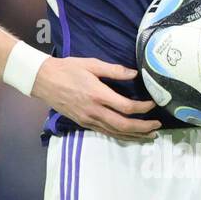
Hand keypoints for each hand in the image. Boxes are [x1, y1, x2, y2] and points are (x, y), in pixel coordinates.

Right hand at [34, 57, 161, 138]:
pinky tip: (130, 135)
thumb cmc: (67, 69)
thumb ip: (114, 70)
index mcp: (97, 94)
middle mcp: (94, 111)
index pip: (126, 107)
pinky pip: (106, 132)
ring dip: (135, 135)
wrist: (43, 80)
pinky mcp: (84, 123)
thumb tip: (134, 74)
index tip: (153, 103)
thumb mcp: (91, 64)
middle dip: (143, 127)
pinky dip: (121, 135)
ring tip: (149, 135)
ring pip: (116, 132)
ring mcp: (88, 120)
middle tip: (157, 126)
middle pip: (124, 125)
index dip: (143, 108)